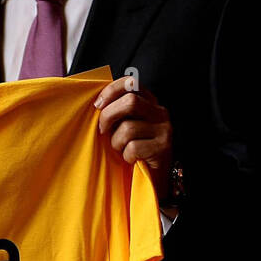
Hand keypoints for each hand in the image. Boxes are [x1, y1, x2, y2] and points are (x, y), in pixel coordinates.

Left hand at [93, 75, 172, 200]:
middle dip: (108, 116)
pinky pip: (133, 148)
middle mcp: (159, 112)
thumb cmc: (133, 149)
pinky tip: (131, 159)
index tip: (97, 105)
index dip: (111, 90)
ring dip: (116, 142)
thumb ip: (116, 111)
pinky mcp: (163, 147)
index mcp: (149, 102)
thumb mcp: (124, 125)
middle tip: (102, 130)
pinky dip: (126, 156)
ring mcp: (164, 129)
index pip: (131, 83)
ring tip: (121, 149)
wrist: (153, 177)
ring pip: (128, 128)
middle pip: (130, 102)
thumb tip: (96, 104)